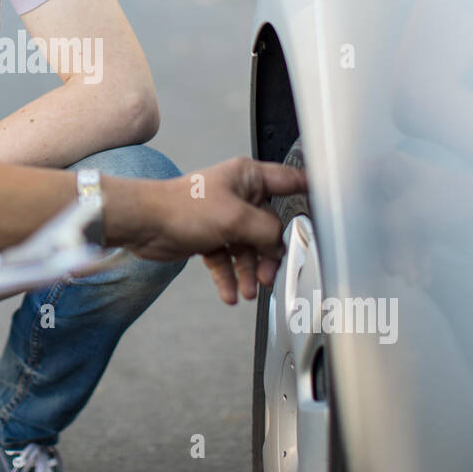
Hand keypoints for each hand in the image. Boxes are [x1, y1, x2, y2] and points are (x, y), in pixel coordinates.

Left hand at [119, 158, 307, 304]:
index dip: (309, 190)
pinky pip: (227, 259)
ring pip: (248, 247)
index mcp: (248, 177)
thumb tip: (280, 243)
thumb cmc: (183, 208)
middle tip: (268, 275)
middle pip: (269, 226)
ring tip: (247, 291)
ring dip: (249, 271)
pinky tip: (229, 294)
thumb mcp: (236, 219)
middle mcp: (238, 194)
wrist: (144, 224)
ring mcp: (223, 216)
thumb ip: (267, 231)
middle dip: (269, 254)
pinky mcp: (209, 236)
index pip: (288, 180)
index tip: (328, 204)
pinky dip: (229, 276)